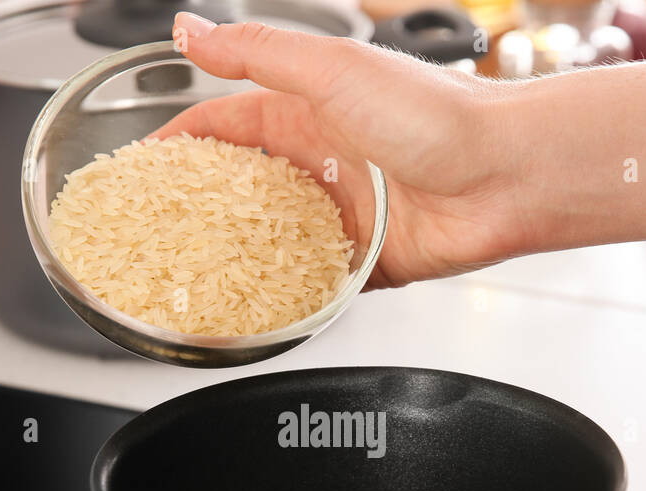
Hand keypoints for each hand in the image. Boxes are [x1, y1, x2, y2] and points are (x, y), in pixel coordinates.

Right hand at [153, 15, 527, 288]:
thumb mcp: (331, 71)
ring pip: (271, 241)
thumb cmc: (433, 113)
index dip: (182, 143)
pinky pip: (314, 282)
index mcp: (308, 112)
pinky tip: (255, 305)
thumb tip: (190, 30)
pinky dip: (286, 292)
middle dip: (198, 207)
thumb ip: (258, 53)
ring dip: (237, 255)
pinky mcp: (365, 260)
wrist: (504, 173)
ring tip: (189, 276)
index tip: (140, 166)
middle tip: (152, 232)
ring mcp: (341, 214)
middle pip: (243, 188)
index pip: (226, 125)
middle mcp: (321, 163)